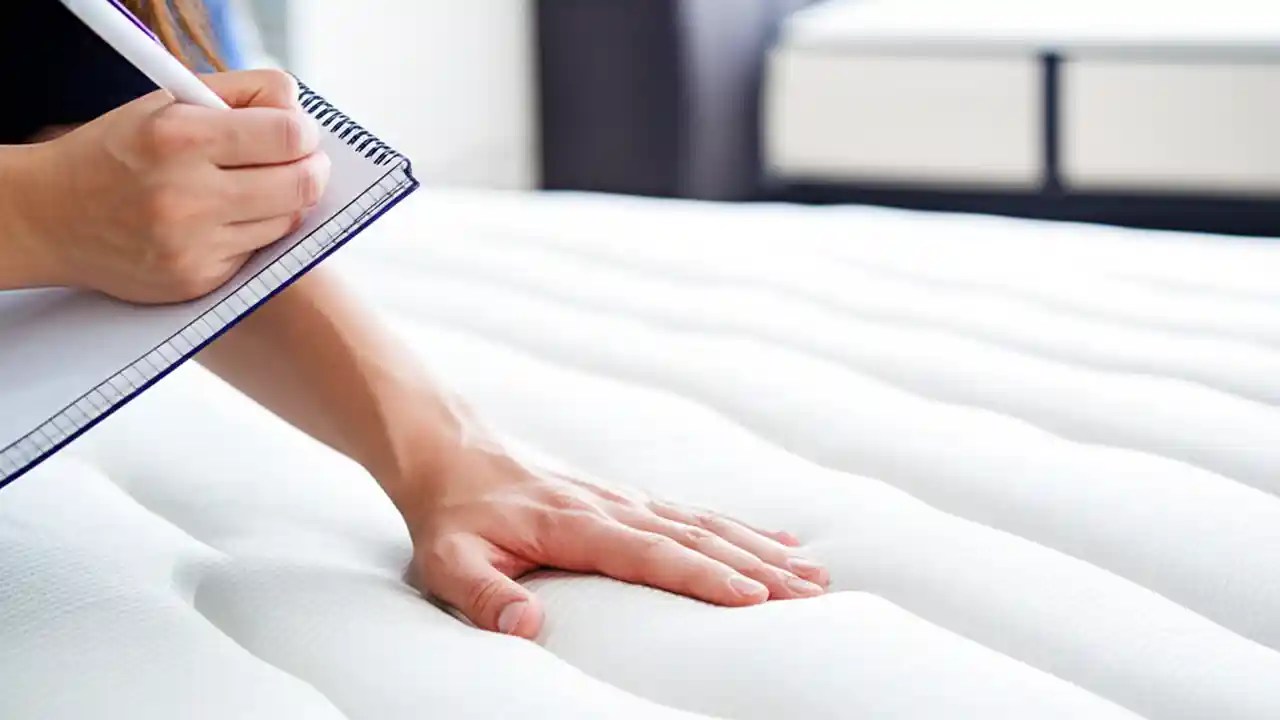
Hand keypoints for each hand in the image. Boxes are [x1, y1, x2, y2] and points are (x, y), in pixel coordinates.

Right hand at [21, 70, 329, 303]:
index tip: (300, 135)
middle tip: (304, 162)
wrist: (50, 216)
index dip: (305, 133)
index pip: (288, 134)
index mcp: (179, 137)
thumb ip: (238, 97)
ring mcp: (192, 244)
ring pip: (286, 221)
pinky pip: (257, 254)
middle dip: (312, 169)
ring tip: (262, 188)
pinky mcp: (196, 280)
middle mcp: (186, 194)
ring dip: (286, 203)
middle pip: (301, 183)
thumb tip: (300, 113)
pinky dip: (255, 235)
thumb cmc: (118, 151)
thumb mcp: (166, 105)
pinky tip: (228, 219)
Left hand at [398, 442, 829, 637]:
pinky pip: (696, 514)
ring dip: (762, 548)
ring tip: (814, 574)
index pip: (652, 553)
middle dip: (757, 566)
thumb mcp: (449, 561)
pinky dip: (743, 528)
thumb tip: (525, 626)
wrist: (454, 458)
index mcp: (576, 523)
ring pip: (707, 523)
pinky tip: (780, 541)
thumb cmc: (454, 518)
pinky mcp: (631, 501)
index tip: (752, 596)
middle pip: (697, 537)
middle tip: (811, 594)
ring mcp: (626, 500)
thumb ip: (484, 595)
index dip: (704, 575)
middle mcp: (613, 506)